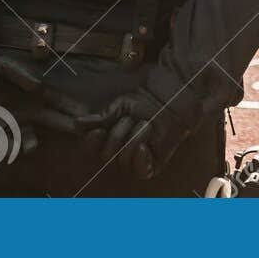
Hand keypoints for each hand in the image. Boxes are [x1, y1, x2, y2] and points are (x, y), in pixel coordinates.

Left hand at [0, 54, 89, 159]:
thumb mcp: (2, 66)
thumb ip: (19, 74)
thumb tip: (37, 86)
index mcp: (31, 94)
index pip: (57, 101)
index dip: (72, 107)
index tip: (88, 112)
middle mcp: (26, 110)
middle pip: (52, 120)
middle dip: (67, 126)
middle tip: (80, 132)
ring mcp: (11, 123)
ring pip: (28, 136)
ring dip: (31, 142)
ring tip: (31, 147)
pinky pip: (5, 143)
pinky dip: (8, 148)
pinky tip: (8, 150)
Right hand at [75, 88, 191, 179]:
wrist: (180, 87)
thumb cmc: (153, 90)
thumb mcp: (125, 100)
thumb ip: (104, 114)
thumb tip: (78, 124)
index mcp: (110, 130)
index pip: (91, 147)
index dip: (91, 143)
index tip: (98, 131)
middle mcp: (122, 145)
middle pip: (106, 156)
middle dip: (116, 136)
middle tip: (130, 118)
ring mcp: (139, 154)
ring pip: (123, 162)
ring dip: (131, 142)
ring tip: (144, 123)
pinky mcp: (156, 159)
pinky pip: (142, 170)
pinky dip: (140, 158)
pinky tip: (143, 145)